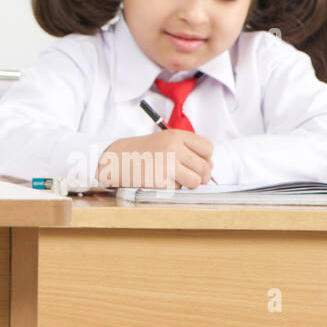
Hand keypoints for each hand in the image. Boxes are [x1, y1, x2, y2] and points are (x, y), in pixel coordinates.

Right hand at [97, 129, 213, 188]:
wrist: (116, 159)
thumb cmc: (142, 151)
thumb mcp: (165, 141)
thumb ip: (187, 150)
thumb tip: (210, 169)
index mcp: (176, 136)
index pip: (208, 148)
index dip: (205, 157)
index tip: (195, 161)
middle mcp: (174, 148)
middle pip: (205, 168)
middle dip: (199, 175)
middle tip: (186, 174)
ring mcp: (167, 165)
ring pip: (195, 182)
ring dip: (187, 184)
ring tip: (173, 178)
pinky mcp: (160, 181)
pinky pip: (178, 190)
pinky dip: (171, 189)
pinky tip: (158, 180)